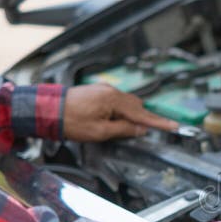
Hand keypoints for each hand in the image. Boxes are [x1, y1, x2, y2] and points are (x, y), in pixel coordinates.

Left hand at [63, 83, 177, 141]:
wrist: (46, 109)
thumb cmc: (70, 122)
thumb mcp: (99, 132)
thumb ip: (123, 129)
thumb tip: (141, 129)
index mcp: (114, 100)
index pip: (142, 115)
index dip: (159, 123)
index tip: (174, 126)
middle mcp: (111, 91)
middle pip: (137, 106)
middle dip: (142, 119)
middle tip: (143, 131)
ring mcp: (103, 89)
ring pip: (126, 103)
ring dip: (129, 115)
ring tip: (119, 128)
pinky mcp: (97, 91)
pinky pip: (116, 100)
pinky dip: (120, 110)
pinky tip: (111, 119)